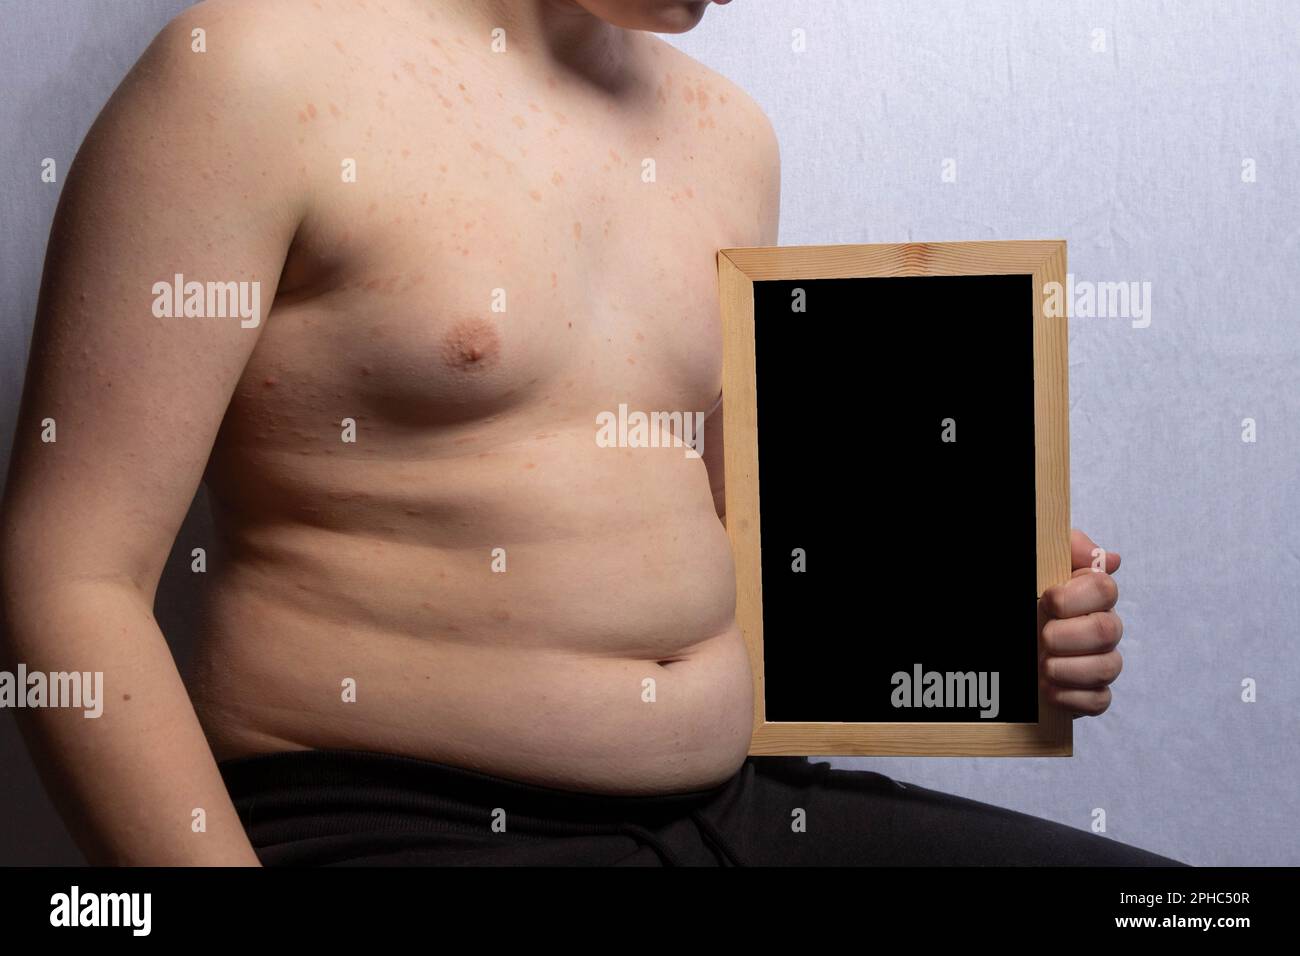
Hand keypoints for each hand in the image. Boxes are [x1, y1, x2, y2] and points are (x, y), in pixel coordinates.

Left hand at [1038, 529, 1122, 717]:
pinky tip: (1048, 690)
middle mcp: (1100, 627)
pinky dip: (1073, 697)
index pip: (1105, 590)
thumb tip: (1108, 558)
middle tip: (1042, 636)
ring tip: (1043, 666)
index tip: (1048, 599)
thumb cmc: (1024, 600)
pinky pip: (1100, 700)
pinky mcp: (1090, 693)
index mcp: (1087, 594)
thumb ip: (1068, 550)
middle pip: (1108, 631)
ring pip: (1109, 667)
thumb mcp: (1035, 567)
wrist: (1001, 643)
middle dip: (1069, 635)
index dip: (1077, 597)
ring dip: (1071, 668)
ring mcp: (1097, 661)